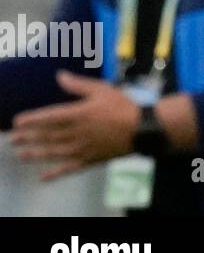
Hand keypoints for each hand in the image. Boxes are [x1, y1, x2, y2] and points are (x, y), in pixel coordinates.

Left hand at [8, 71, 139, 180]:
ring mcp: (82, 148)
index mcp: (78, 114)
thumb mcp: (102, 90)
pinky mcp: (90, 159)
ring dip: (36, 154)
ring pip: (54, 152)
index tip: (17, 122)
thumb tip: (60, 76)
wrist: (142, 128)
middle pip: (48, 135)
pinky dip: (55, 173)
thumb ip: (79, 84)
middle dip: (29, 137)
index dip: (32, 119)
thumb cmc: (123, 106)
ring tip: (21, 155)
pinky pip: (69, 168)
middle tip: (13, 139)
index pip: (49, 117)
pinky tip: (44, 176)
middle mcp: (76, 133)